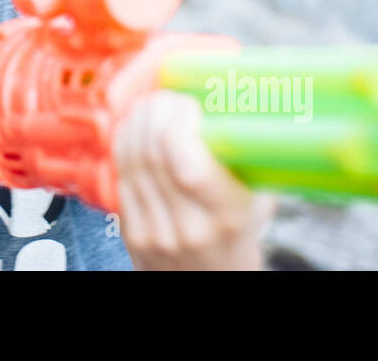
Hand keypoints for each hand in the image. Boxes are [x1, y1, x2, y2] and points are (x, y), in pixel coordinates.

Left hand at [114, 91, 275, 269]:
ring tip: (151, 106)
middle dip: (155, 112)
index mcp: (225, 215)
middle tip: (167, 96)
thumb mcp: (258, 198)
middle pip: (153, 153)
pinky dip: (124, 144)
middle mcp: (187, 226)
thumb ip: (246, 157)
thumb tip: (236, 100)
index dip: (179, 124)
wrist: (212, 282)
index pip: (187, 164)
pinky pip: (119, 175)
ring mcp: (154, 230)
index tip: (190, 104)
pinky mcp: (129, 230)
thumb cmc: (239, 233)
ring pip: (131, 160)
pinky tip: (136, 129)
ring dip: (136, 122)